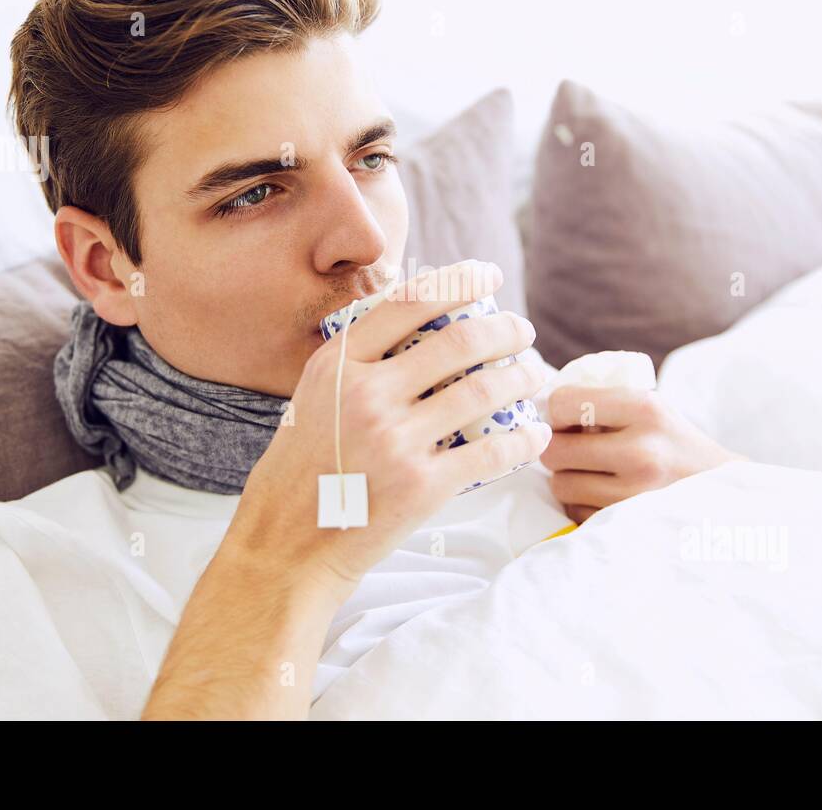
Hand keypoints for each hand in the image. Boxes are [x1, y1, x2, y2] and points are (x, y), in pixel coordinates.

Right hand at [222, 259, 552, 598]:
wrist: (286, 546)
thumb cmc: (301, 472)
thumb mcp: (311, 399)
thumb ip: (356, 364)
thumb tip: (416, 323)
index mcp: (338, 366)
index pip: (409, 302)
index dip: (460, 280)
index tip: (489, 275)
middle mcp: (366, 396)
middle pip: (459, 341)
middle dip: (505, 329)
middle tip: (523, 330)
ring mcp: (395, 441)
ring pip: (483, 392)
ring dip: (522, 377)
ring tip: (535, 374)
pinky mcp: (422, 486)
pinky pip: (492, 451)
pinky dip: (524, 439)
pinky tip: (536, 434)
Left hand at [539, 385, 745, 524]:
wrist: (721, 490)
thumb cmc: (674, 441)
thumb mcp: (651, 405)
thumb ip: (601, 402)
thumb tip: (540, 408)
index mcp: (644, 409)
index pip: (564, 403)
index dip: (555, 410)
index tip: (564, 418)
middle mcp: (640, 452)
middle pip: (554, 450)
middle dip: (556, 448)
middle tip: (571, 446)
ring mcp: (633, 494)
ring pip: (560, 485)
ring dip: (566, 477)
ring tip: (589, 470)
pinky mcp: (628, 524)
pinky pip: (575, 511)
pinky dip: (580, 502)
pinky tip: (602, 492)